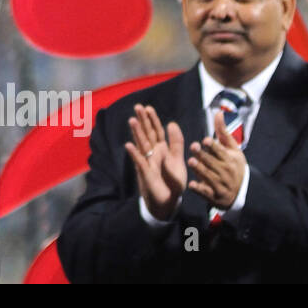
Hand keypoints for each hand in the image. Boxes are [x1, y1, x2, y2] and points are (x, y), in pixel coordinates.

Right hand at [124, 104, 185, 220]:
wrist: (169, 201)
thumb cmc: (173, 181)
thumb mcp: (178, 160)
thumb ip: (176, 143)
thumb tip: (171, 123)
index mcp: (162, 149)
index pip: (157, 131)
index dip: (153, 120)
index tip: (148, 108)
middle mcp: (153, 153)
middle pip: (147, 134)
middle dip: (143, 121)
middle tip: (137, 107)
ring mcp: (147, 161)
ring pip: (142, 144)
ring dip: (137, 133)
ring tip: (132, 120)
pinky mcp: (145, 172)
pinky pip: (139, 161)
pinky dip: (134, 153)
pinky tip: (129, 145)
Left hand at [188, 111, 246, 208]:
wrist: (244, 192)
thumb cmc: (234, 165)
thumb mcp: (233, 149)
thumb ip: (223, 132)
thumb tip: (218, 112)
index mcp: (231, 159)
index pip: (221, 152)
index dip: (213, 146)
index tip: (205, 140)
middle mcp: (227, 172)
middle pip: (213, 163)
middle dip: (204, 155)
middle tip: (193, 147)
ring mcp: (221, 185)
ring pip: (209, 177)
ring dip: (201, 170)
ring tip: (191, 162)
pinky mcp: (215, 196)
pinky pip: (206, 192)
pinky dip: (200, 189)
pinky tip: (191, 184)